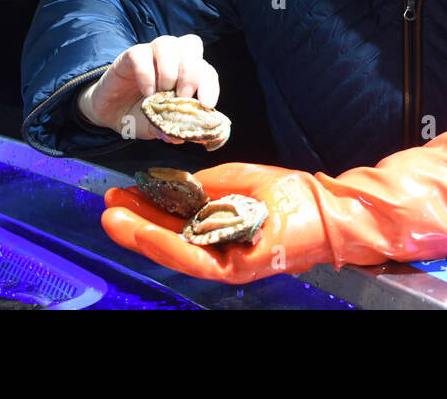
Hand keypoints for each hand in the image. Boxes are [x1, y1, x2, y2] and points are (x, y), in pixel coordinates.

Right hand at [76, 33, 220, 144]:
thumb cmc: (140, 115)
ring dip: (169, 70)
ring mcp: (151, 54)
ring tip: (161, 94)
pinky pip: (141, 54)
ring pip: (168, 44)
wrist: (109, 112)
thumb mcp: (158, 127)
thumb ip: (170, 130)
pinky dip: (146, 73)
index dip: (210, 85)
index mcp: (187, 72)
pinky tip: (146, 92)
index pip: (206, 70)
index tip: (207, 105)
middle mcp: (172, 57)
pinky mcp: (130, 56)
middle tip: (183, 95)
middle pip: (192, 45)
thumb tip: (181, 137)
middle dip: (191, 71)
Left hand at [101, 116, 446, 283]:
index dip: (143, 232)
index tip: (114, 215)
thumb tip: (176, 187)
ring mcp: (230, 252)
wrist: (339, 214)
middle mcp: (226, 261)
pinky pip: (197, 231)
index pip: (177, 249)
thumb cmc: (303, 204)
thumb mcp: (255, 186)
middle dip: (137, 223)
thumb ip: (214, 189)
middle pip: (171, 246)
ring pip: (180, 238)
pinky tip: (157, 198)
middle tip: (107, 201)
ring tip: (122, 198)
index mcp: (234, 258)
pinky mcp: (235, 239)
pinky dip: (174, 215)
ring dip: (151, 217)